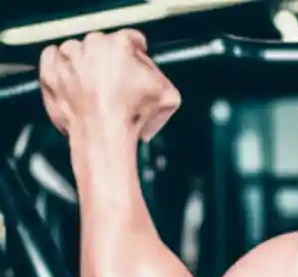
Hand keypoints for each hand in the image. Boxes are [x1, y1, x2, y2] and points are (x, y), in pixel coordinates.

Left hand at [39, 30, 180, 141]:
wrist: (103, 136)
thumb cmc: (134, 116)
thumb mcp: (168, 96)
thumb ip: (159, 75)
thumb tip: (147, 72)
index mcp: (120, 44)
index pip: (131, 39)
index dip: (137, 55)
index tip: (136, 68)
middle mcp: (91, 45)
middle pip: (102, 44)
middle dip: (109, 60)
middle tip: (116, 84)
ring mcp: (67, 57)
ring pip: (76, 50)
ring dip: (84, 63)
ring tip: (94, 87)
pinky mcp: (49, 71)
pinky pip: (52, 57)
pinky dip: (61, 66)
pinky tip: (73, 81)